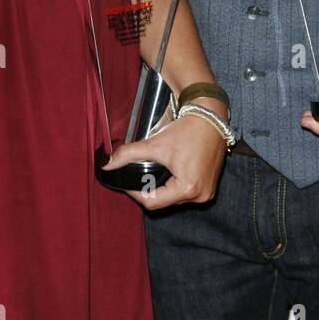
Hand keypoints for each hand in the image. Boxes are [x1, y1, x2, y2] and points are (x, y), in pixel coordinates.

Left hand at [100, 98, 227, 210]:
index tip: (127, 182)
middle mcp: (200, 195)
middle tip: (138, 175)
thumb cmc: (187, 130)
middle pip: (164, 202)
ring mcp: (206, 193)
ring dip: (162, 189)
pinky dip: (175, 186)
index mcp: (188, 188)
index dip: (136, 194)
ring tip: (152, 174)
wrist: (211, 118)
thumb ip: (129, 154)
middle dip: (149, 190)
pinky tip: (168, 174)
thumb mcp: (156, 144)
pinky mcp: (209, 187)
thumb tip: (107, 165)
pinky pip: (186, 193)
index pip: (153, 202)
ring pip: (174, 199)